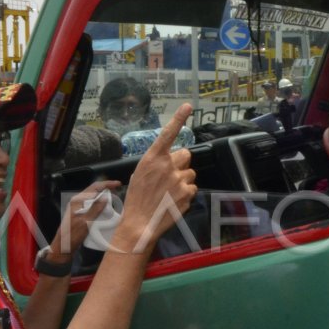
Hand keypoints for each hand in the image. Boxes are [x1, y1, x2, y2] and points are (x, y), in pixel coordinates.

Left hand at [50, 180, 120, 258]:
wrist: (63, 247)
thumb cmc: (72, 235)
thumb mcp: (85, 222)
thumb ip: (94, 209)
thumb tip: (105, 197)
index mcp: (77, 201)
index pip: (94, 187)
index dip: (107, 184)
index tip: (118, 184)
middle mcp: (77, 202)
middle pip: (94, 191)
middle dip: (106, 189)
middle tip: (118, 193)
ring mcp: (78, 208)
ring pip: (93, 198)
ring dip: (103, 197)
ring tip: (113, 201)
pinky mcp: (79, 214)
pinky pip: (91, 205)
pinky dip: (99, 205)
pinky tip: (105, 210)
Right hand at [114, 104, 196, 251]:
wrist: (140, 223)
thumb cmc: (136, 198)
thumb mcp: (140, 173)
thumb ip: (156, 163)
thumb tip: (169, 160)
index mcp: (153, 158)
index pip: (168, 133)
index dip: (179, 118)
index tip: (187, 106)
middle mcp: (168, 165)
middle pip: (186, 154)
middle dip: (181, 163)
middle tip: (170, 175)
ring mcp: (179, 180)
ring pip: (190, 173)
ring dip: (183, 179)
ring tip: (169, 192)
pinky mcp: (187, 194)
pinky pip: (192, 188)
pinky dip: (185, 193)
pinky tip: (173, 200)